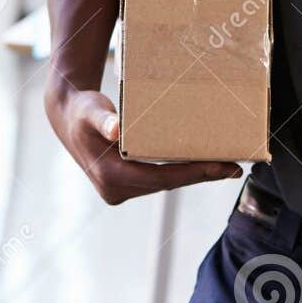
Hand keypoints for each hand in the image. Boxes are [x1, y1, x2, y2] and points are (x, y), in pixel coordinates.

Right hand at [47, 85, 240, 205]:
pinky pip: (158, 180)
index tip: (221, 167)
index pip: (162, 178)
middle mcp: (116, 190)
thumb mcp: (91, 111)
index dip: (194, 173)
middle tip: (234, 168)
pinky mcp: (125, 186)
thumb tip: (116, 129)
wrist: (67, 118)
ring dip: (193, 176)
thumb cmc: (82, 110)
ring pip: (165, 184)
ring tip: (224, 167)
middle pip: (168, 184)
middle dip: (201, 176)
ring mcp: (120, 191)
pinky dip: (180, 174)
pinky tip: (201, 167)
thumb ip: (103, 119)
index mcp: (111, 177)